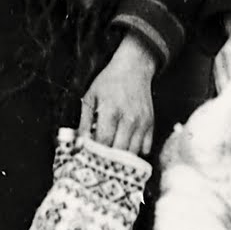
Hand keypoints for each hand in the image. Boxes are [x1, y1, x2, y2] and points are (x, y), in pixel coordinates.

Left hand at [80, 33, 159, 152]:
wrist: (134, 67)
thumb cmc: (109, 82)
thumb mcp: (91, 97)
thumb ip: (84, 122)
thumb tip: (79, 144)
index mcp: (110, 111)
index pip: (103, 142)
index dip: (94, 153)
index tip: (88, 158)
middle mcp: (129, 119)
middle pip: (118, 151)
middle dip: (107, 159)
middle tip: (98, 162)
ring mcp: (142, 122)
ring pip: (133, 152)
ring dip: (121, 158)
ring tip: (111, 158)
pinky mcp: (151, 123)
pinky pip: (146, 148)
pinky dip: (136, 152)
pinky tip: (126, 148)